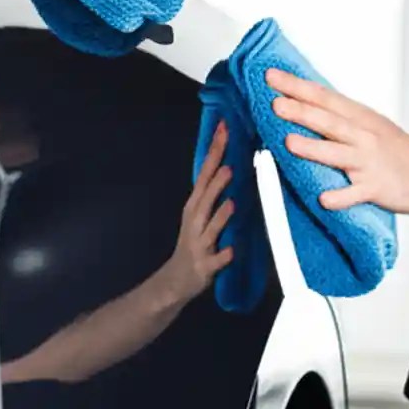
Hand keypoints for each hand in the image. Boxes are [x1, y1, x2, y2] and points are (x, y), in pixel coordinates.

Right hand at [160, 121, 235, 302]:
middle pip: (206, 194)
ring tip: (232, 198)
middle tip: (229, 155)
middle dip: (217, 174)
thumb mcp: (201, 214)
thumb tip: (232, 163)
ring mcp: (200, 243)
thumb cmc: (194, 244)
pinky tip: (233, 249)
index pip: (206, 173)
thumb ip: (214, 192)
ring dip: (221, 213)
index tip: (225, 127)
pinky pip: (217, 260)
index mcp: (196, 205)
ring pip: (211, 226)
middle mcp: (195, 220)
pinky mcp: (206, 266)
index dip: (216, 150)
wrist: (175, 281)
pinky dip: (225, 254)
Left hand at [267, 69, 408, 213]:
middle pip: (328, 121)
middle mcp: (363, 137)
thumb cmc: (398, 152)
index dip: (297, 86)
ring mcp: (368, 163)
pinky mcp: (376, 188)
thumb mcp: (369, 125)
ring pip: (338, 154)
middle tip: (275, 104)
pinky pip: (355, 194)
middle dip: (301, 111)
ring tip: (289, 142)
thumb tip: (302, 106)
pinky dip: (340, 197)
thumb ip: (337, 118)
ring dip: (313, 148)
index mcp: (359, 118)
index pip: (323, 97)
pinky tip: (325, 198)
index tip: (272, 76)